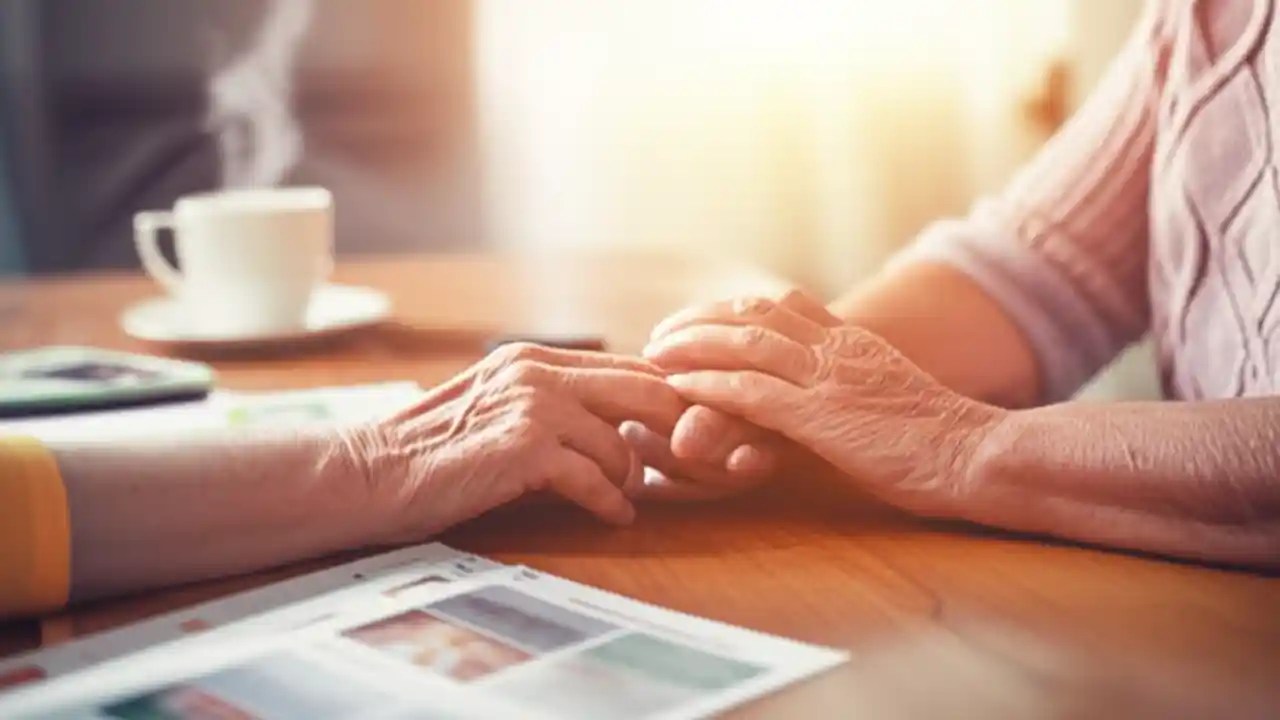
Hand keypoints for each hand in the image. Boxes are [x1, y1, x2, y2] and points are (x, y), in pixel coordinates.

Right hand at [342, 343, 685, 541]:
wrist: (371, 473)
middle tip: (687, 460)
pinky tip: (614, 516)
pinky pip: (595, 479)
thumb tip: (617, 427)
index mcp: (535, 358)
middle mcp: (538, 372)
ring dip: (632, 477)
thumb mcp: (496, 407)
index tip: (684, 430)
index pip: (630, 365)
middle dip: (675, 428)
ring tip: (627, 495)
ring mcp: (532, 406)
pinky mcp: (525, 448)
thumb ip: (551, 405)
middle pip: (646, 389)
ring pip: (621, 442)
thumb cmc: (432, 451)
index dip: (667, 398)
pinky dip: (611, 503)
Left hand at [643, 290, 1007, 514]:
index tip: (696, 320)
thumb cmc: (944, 443)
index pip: (781, 304)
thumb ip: (858, 385)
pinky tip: (681, 390)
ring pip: (745, 344)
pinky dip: (711, 386)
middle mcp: (838, 349)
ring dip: (692, 346)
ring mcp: (830, 380)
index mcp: (855, 342)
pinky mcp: (824, 418)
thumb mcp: (894, 397)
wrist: (981, 456)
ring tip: (655, 355)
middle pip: (752, 314)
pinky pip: (753, 392)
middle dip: (698, 320)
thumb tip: (834, 396)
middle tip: (658, 335)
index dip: (730, 309)